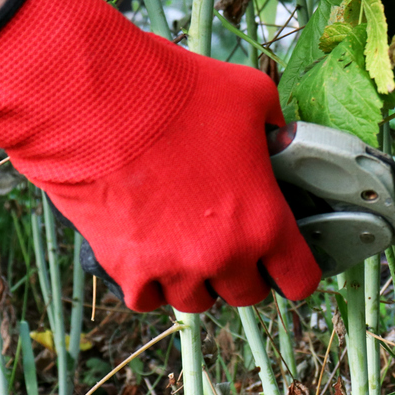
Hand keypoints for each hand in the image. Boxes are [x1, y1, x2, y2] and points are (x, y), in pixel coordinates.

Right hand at [0, 0, 320, 312]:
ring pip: (196, 301)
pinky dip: (150, 281)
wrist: (94, 102)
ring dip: (197, 279)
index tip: (286, 262)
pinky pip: (147, 298)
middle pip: (247, 295)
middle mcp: (222, 257)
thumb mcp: (250, 96)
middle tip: (231, 242)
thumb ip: (274, 126)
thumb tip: (279, 133)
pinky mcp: (126, 269)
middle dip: (243, 272)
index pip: (299, 281)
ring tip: (186, 243)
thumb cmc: (175, 94)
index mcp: (264, 222)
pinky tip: (149, 251)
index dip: (295, 272)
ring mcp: (173, 268)